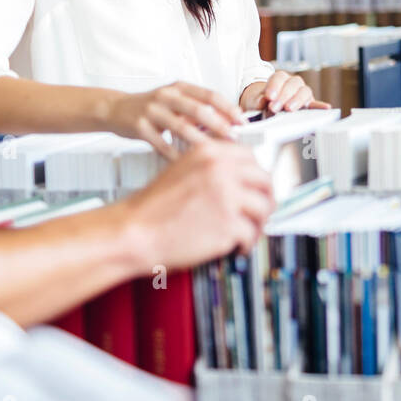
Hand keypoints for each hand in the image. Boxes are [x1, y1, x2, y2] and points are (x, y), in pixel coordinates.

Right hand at [106, 81, 245, 158]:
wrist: (115, 109)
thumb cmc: (150, 107)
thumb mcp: (174, 99)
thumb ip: (197, 108)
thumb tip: (228, 122)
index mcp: (179, 87)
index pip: (209, 95)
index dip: (228, 108)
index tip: (241, 121)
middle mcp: (166, 95)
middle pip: (198, 110)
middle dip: (219, 125)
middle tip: (233, 138)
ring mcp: (151, 110)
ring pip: (181, 127)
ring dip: (201, 141)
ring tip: (215, 153)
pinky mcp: (139, 126)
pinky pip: (161, 144)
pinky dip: (176, 155)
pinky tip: (187, 164)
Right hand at [120, 140, 274, 270]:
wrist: (134, 231)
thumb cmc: (153, 208)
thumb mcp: (183, 170)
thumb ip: (213, 169)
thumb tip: (244, 179)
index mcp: (210, 153)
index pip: (252, 158)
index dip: (256, 177)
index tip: (256, 188)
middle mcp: (221, 170)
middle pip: (266, 181)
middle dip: (266, 199)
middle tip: (260, 212)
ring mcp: (227, 196)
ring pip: (264, 207)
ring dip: (259, 223)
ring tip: (247, 233)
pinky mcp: (228, 224)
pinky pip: (252, 233)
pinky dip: (247, 243)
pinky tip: (237, 246)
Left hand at [240, 70, 331, 114]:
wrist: (266, 107)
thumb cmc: (261, 102)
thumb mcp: (254, 101)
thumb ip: (257, 100)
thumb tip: (262, 101)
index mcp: (279, 78)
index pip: (279, 77)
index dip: (275, 86)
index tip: (269, 97)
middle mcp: (293, 83)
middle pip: (292, 84)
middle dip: (284, 96)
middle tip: (274, 107)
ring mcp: (302, 93)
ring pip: (304, 91)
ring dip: (297, 100)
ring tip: (289, 109)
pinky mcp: (308, 105)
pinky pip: (315, 104)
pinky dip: (320, 106)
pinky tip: (326, 108)